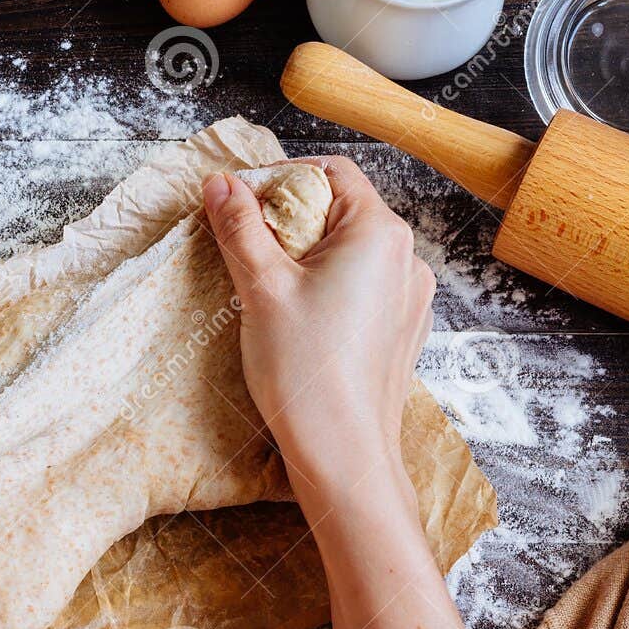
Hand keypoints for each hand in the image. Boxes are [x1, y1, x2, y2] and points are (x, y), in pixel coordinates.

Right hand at [202, 159, 433, 514]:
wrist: (345, 455)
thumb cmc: (306, 371)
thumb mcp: (261, 287)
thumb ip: (239, 227)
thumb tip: (220, 184)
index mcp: (379, 234)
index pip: (330, 173)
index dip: (280, 178)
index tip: (239, 202)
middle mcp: (405, 259)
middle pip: (340, 210)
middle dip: (288, 219)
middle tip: (244, 247)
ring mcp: (409, 297)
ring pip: (349, 251)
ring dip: (305, 255)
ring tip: (266, 288)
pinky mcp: (401, 330)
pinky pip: (362, 288)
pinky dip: (327, 287)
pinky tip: (296, 318)